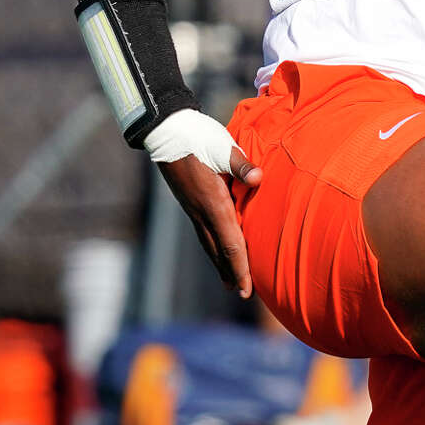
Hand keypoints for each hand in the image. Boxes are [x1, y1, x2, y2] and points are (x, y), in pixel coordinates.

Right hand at [144, 109, 263, 297]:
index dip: (239, 268)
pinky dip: (212, 246)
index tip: (246, 289)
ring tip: (229, 281)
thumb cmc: (197, 137)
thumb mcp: (222, 147)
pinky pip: (203, 231)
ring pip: (208, 243)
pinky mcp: (189, 201)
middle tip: (242, 293)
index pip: (230, 243)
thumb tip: (259, 178)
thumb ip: (241, 164)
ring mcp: (192, 208)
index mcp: (213, 202)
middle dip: (231, 273)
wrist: (165, 131)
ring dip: (220, 263)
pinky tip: (215, 248)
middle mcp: (201, 211)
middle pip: (219, 250)